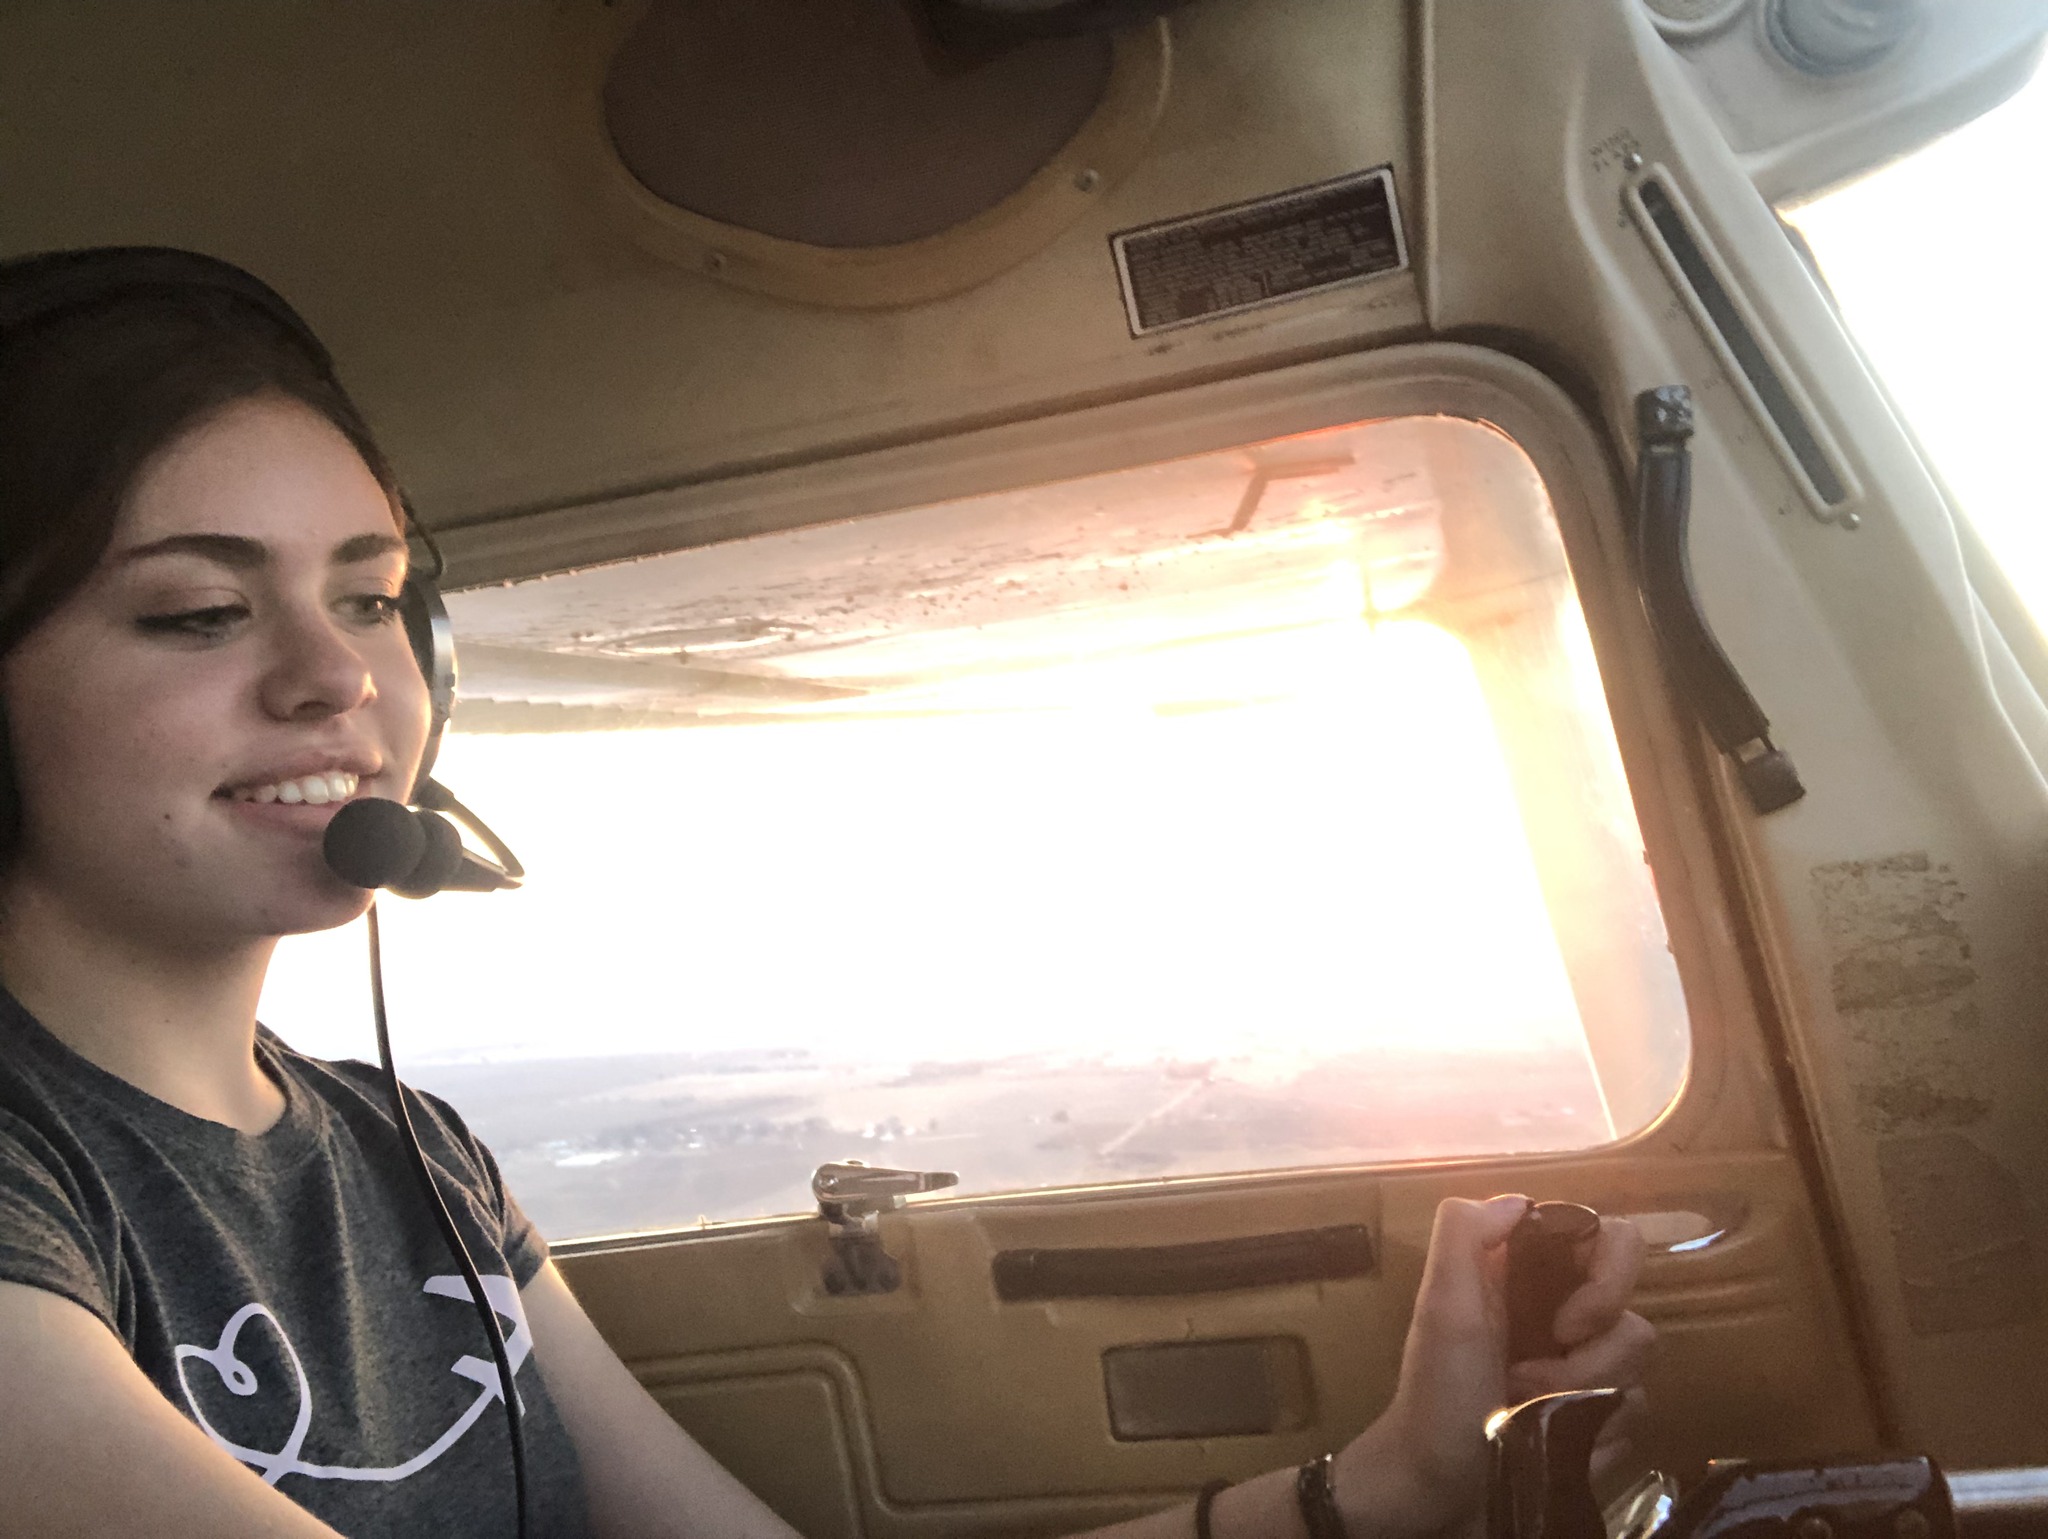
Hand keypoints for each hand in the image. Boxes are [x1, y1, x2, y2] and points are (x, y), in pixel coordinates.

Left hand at [1332, 1196, 1654, 1538]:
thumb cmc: (1435, 1399)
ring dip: (1583, 1403)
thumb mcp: (1440, 1307)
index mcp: (1527, 1277)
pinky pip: (1636, 1419)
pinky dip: (1597, 1438)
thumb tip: (1521, 1200)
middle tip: (1532, 1383)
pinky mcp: (1599, 1422)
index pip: (1609, 1240)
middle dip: (1593, 1360)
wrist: (1437, 1495)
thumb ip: (1464, 1234)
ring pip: (1639, 1373)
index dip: (1608, 1276)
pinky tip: (1556, 1447)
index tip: (1567, 1322)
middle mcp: (1563, 1316)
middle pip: (1633, 1314)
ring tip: (1528, 1419)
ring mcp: (1585, 1372)